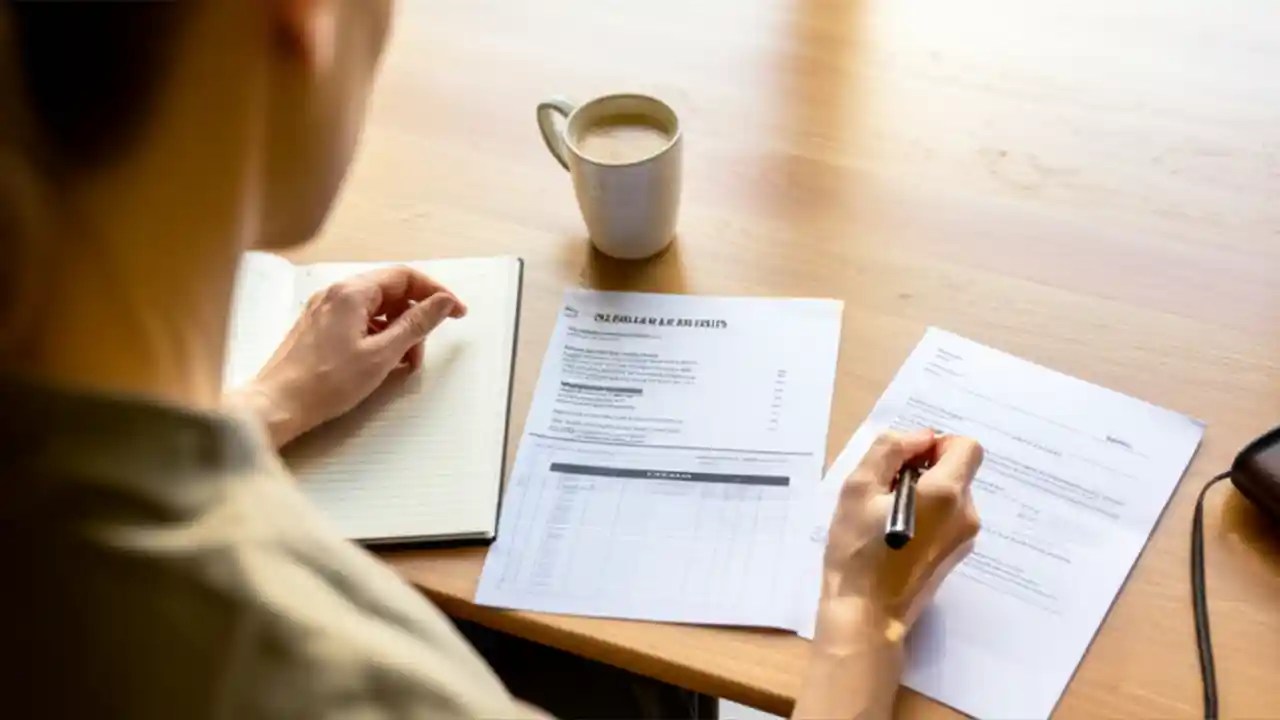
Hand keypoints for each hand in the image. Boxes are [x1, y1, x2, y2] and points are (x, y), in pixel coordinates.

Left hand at [228, 266, 465, 447]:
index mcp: (351, 292)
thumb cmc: (326, 383)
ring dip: (397, 331)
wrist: (276, 404)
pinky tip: (381, 362)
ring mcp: (324, 309)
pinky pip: (358, 321)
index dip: (435, 292)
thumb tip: (442, 303)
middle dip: (414, 318)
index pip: (405, 277)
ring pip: (375, 309)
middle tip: (423, 350)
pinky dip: (377, 336)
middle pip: (390, 292)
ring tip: (403, 363)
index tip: (456, 313)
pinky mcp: (318, 327)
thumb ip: (415, 324)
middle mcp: (336, 293)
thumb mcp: (381, 355)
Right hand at [818, 429, 982, 640]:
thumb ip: (890, 450)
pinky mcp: (956, 555)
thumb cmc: (857, 551)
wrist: (867, 615)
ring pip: (951, 496)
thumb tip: (919, 438)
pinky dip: (926, 516)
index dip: (937, 444)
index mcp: (946, 494)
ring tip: (885, 517)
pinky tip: (896, 536)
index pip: (967, 446)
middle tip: (884, 492)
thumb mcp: (858, 488)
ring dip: (923, 494)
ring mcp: (965, 538)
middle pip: (957, 471)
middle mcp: (966, 514)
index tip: (907, 461)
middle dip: (924, 470)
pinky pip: (947, 519)